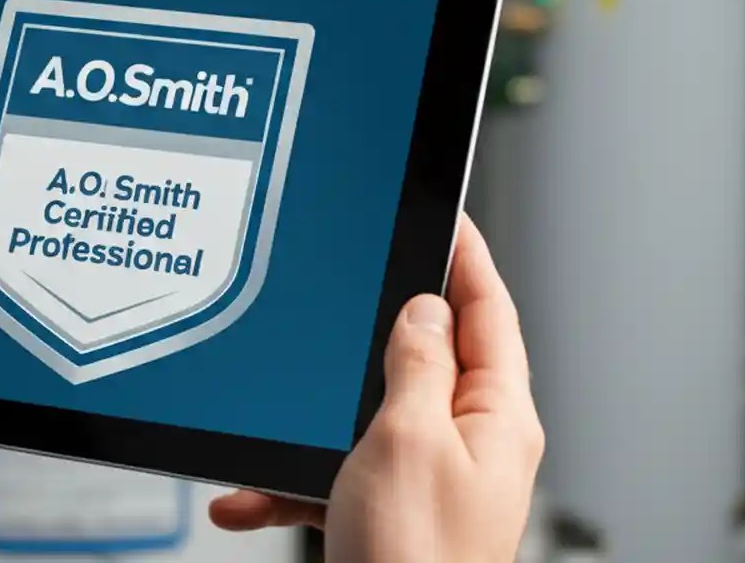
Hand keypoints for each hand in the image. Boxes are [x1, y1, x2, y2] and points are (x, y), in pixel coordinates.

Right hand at [208, 215, 542, 561]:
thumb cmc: (417, 561)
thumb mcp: (407, 439)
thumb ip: (416, 364)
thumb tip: (425, 309)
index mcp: (495, 416)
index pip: (488, 311)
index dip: (468, 257)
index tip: (449, 215)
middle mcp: (469, 442)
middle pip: (429, 356)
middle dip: (380, 328)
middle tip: (355, 285)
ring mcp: (429, 476)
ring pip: (369, 414)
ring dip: (316, 419)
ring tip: (286, 415)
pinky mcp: (389, 507)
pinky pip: (337, 471)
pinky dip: (291, 479)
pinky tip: (250, 494)